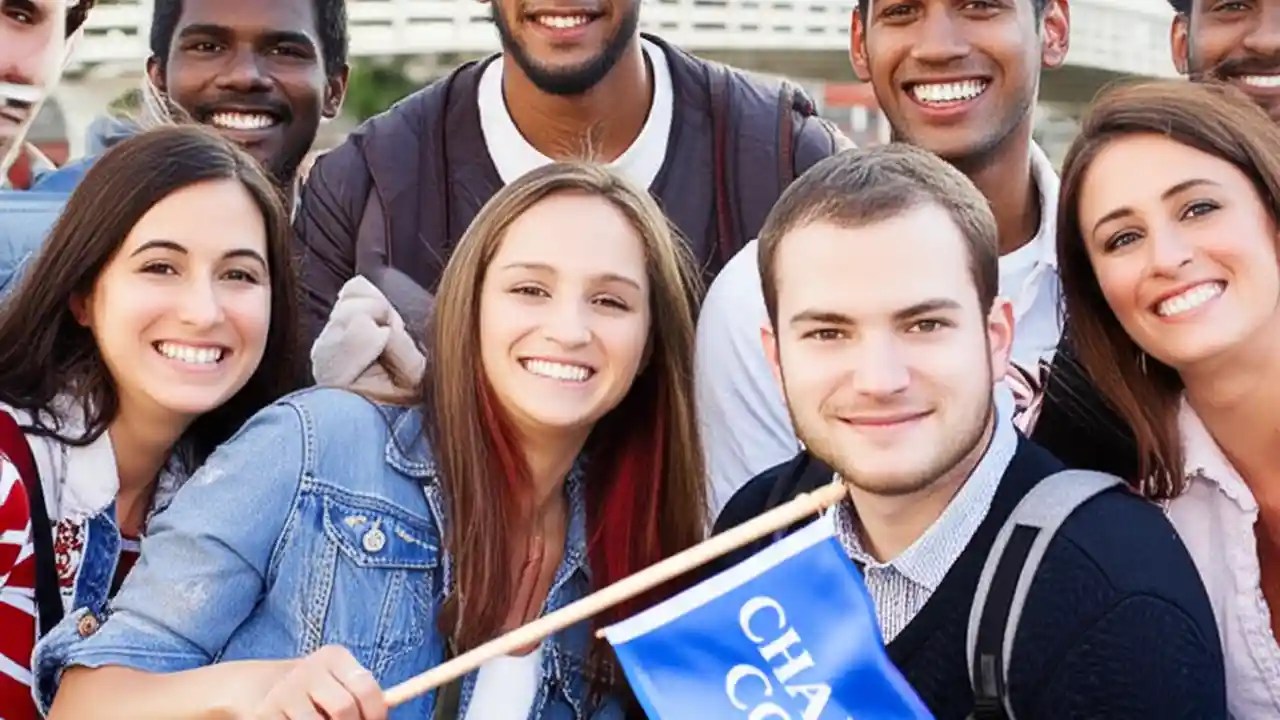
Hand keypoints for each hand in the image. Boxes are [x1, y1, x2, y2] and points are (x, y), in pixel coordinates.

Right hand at [252, 646, 387, 719]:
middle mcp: (309, 668)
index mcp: (334, 657)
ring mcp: (284, 689)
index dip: (376, 714)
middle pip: (344, 710)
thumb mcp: (338, 683)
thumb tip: (384, 719)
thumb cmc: (313, 690)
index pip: (367, 689)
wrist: (257, 687)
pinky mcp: (265, 711)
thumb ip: (361, 697)